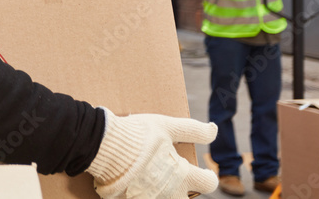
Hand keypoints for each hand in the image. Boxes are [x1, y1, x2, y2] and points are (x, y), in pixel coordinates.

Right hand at [87, 108, 218, 198]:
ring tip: (153, 180)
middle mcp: (170, 194)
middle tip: (175, 178)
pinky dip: (143, 194)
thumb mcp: (166, 127)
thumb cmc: (137, 135)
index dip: (208, 177)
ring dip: (164, 193)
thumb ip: (192, 129)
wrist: (103, 147)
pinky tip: (136, 185)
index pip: (208, 183)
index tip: (203, 172)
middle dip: (184, 191)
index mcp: (182, 175)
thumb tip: (214, 129)